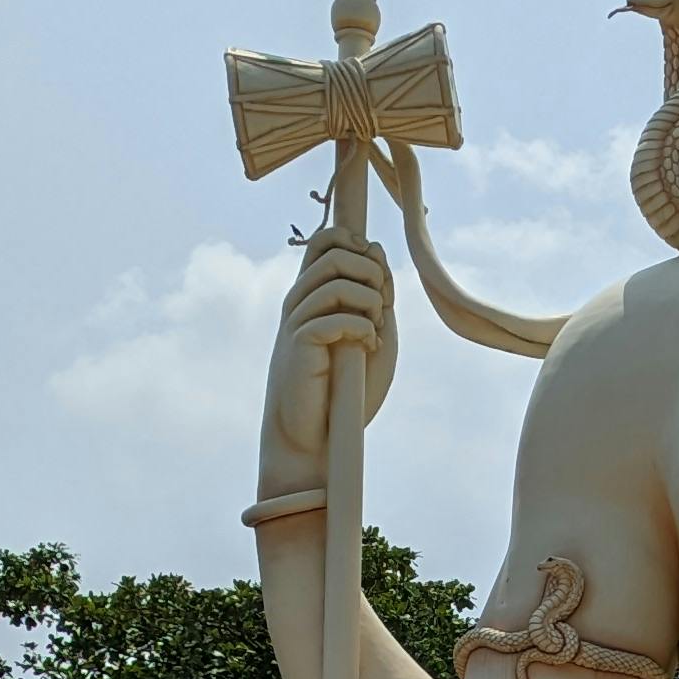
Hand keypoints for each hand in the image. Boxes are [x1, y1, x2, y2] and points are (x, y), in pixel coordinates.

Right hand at [257, 231, 397, 494]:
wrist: (321, 438)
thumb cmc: (348, 390)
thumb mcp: (378, 334)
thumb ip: (378, 294)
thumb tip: (375, 247)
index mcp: (316, 293)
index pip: (327, 240)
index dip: (358, 244)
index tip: (380, 281)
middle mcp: (301, 299)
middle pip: (334, 249)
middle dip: (371, 271)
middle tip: (382, 307)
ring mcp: (296, 319)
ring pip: (336, 279)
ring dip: (370, 301)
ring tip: (376, 331)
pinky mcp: (298, 343)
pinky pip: (336, 317)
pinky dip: (363, 329)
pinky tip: (367, 349)